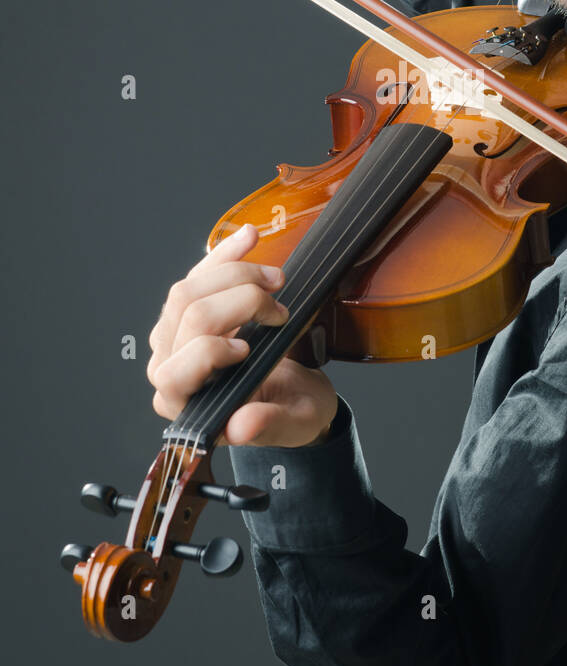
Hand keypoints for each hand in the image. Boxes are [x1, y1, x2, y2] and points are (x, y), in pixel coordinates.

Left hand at [146, 223, 337, 447]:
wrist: (295, 392)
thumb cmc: (290, 410)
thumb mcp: (294, 424)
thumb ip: (267, 426)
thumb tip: (241, 427)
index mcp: (188, 405)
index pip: (174, 373)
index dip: (210, 351)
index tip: (250, 349)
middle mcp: (171, 369)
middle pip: (187, 316)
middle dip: (240, 300)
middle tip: (281, 306)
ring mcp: (175, 336)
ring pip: (187, 289)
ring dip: (235, 272)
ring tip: (276, 278)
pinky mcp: (189, 311)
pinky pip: (198, 273)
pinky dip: (225, 253)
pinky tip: (249, 238)